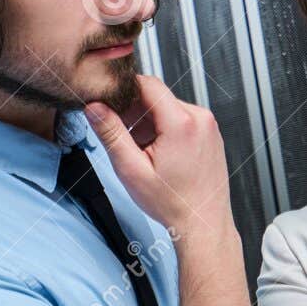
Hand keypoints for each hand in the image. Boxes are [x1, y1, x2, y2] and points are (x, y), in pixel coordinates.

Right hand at [84, 75, 234, 238]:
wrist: (203, 222)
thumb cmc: (173, 203)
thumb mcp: (132, 169)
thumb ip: (111, 134)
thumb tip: (95, 108)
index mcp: (182, 123)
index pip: (148, 83)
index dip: (124, 91)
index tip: (111, 106)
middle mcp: (201, 119)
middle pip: (158, 97)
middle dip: (136, 113)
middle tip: (125, 139)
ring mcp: (209, 126)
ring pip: (169, 108)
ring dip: (150, 123)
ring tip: (144, 153)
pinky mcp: (211, 134)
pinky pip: (183, 119)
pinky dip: (166, 130)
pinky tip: (159, 154)